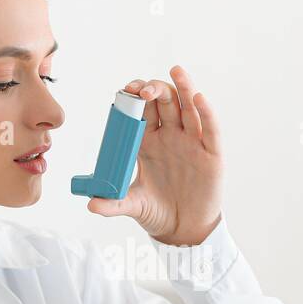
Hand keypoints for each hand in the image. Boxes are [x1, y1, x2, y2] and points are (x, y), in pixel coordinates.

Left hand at [86, 65, 224, 245]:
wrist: (183, 231)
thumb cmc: (158, 213)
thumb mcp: (133, 206)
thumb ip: (112, 204)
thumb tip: (91, 205)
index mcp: (148, 142)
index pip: (141, 111)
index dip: (134, 97)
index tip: (125, 91)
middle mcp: (171, 137)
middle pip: (165, 102)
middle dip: (154, 90)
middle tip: (142, 90)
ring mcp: (192, 143)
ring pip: (188, 108)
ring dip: (183, 87)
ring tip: (175, 72)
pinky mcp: (211, 154)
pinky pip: (210, 129)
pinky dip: (206, 112)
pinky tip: (198, 98)